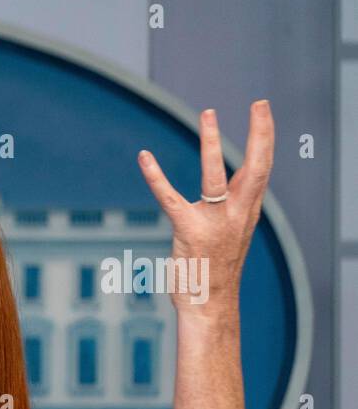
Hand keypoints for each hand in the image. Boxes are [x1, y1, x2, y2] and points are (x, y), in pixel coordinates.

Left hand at [137, 100, 273, 314]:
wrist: (209, 304)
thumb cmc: (215, 268)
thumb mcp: (232, 231)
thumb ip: (233, 205)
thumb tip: (232, 184)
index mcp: (246, 210)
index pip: (262, 167)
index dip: (264, 138)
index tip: (261, 111)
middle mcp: (236, 213)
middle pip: (255, 166)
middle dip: (259, 134)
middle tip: (259, 104)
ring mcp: (214, 222)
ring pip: (215, 176)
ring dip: (212, 144)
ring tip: (209, 114)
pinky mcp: (188, 231)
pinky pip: (170, 198)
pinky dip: (156, 176)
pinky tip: (144, 158)